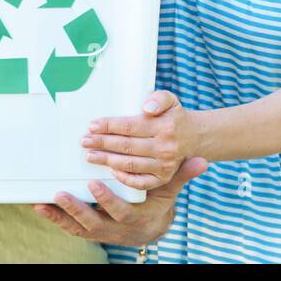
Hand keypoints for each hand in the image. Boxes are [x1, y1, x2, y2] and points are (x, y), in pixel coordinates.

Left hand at [33, 157, 208, 245]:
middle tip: (62, 193)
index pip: (119, 211)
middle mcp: (114, 228)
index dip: (107, 200)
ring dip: (61, 215)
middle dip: (77, 209)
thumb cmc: (156, 205)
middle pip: (93, 221)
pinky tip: (39, 206)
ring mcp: (99, 231)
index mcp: (133, 218)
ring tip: (45, 202)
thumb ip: (181, 177)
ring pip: (78, 227)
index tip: (95, 184)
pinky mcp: (88, 230)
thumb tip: (201, 161)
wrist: (148, 230)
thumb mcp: (168, 192)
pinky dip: (55, 218)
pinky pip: (69, 226)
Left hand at [82, 90, 197, 189]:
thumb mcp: (171, 100)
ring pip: (130, 164)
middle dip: (103, 143)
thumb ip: (159, 98)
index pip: (131, 126)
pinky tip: (111, 170)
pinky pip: (141, 182)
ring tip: (90, 155)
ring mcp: (165, 166)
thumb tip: (147, 108)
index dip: (109, 126)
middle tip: (85, 141)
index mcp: (165, 127)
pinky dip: (125, 178)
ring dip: (107, 160)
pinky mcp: (163, 178)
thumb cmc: (175, 117)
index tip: (93, 125)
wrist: (195, 138)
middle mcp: (165, 148)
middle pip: (127, 146)